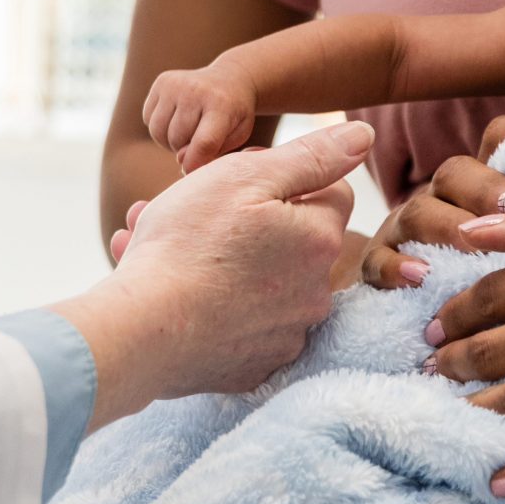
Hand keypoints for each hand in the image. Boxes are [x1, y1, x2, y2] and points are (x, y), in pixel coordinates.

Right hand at [65, 122, 370, 424]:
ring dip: (222, 260)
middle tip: (186, 212)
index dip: (280, 179)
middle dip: (247, 221)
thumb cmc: (189, 244)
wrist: (142, 332)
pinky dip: (212, 303)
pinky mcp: (254, 368)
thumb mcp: (246, 177)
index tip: (236, 184)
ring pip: (260, 280)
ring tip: (159, 243)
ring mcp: (285, 336)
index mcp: (319, 240)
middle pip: (290, 238)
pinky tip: (170, 288)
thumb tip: (362, 135)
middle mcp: (316, 293)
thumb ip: (311, 156)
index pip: (327, 191)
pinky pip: (239, 323)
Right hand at [141, 63, 259, 171]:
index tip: (192, 171)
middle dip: (184, 148)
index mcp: (221, 105)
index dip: (195, 163)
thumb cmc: (234, 114)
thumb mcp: (237, 135)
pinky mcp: (162, 82)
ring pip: (158, 131)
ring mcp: (176, 84)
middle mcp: (196, 90)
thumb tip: (181, 159)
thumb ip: (212, 152)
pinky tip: (176, 118)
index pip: (204, 142)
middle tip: (197, 141)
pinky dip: (160, 126)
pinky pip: (148, 118)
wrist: (229, 78)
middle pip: (177, 139)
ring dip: (169, 140)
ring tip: (186, 133)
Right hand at [358, 154, 504, 289]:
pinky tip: (422, 278)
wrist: (402, 300)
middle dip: (487, 193)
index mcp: (476, 185)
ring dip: (448, 229)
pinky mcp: (376, 265)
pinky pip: (378, 260)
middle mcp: (437, 198)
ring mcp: (403, 230)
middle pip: (454, 174)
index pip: (499, 143)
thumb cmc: (480, 270)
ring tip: (477, 249)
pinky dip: (398, 268)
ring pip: (418, 214)